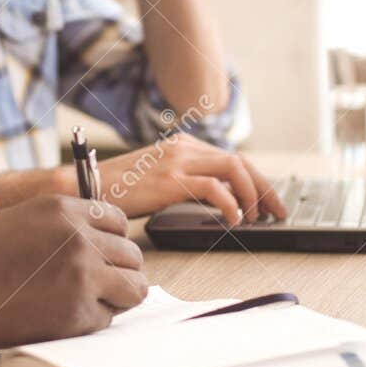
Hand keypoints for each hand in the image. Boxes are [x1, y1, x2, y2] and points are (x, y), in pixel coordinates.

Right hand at [0, 195, 145, 357]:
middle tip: (95, 287)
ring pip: (134, 288)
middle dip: (118, 271)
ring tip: (87, 305)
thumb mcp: (18, 221)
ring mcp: (83, 275)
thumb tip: (91, 243)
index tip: (99, 257)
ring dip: (116, 297)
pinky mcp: (78, 314)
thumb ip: (57, 227)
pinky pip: (109, 318)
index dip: (110, 242)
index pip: (117, 221)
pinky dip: (93, 322)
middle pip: (132, 255)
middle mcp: (79, 237)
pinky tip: (62, 319)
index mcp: (62, 208)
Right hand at [98, 136, 285, 223]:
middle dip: (264, 187)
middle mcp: (184, 148)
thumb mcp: (159, 180)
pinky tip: (234, 221)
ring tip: (256, 218)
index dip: (257, 180)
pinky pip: (214, 188)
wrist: (89, 186)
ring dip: (252, 195)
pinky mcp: (171, 179)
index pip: (233, 158)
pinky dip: (231, 204)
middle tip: (276, 212)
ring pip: (234, 169)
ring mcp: (178, 161)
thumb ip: (187, 182)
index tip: (269, 202)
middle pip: (240, 161)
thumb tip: (220, 200)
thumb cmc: (119, 189)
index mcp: (183, 145)